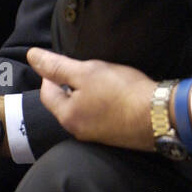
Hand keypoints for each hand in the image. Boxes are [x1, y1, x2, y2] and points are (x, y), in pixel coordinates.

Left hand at [29, 48, 155, 151]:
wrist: (159, 115)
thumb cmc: (121, 91)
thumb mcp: (87, 73)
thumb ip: (57, 66)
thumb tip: (31, 56)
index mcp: (68, 116)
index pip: (47, 94)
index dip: (49, 75)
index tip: (60, 62)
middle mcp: (79, 130)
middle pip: (65, 104)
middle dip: (68, 86)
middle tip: (82, 70)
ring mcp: (98, 136)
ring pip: (83, 111)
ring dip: (86, 96)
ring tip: (99, 80)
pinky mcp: (116, 136)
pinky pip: (100, 117)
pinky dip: (101, 104)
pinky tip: (115, 96)